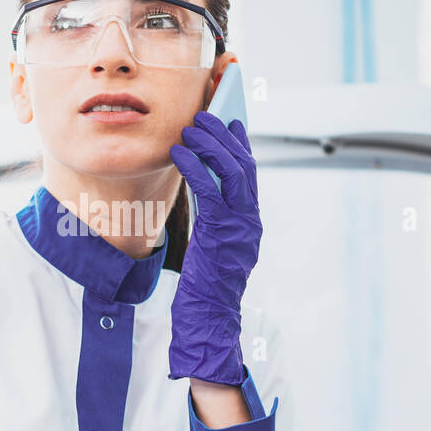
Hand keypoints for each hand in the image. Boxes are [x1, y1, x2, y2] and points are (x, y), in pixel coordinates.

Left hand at [167, 110, 262, 384]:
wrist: (210, 317)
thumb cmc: (207, 284)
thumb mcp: (214, 244)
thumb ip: (214, 216)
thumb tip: (202, 186)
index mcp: (250, 221)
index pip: (250, 173)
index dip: (241, 144)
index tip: (231, 121)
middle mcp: (251, 220)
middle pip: (246, 165)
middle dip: (226, 135)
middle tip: (207, 113)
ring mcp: (240, 226)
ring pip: (235, 171)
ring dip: (213, 143)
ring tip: (194, 126)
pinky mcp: (222, 233)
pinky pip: (211, 190)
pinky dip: (196, 167)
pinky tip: (179, 153)